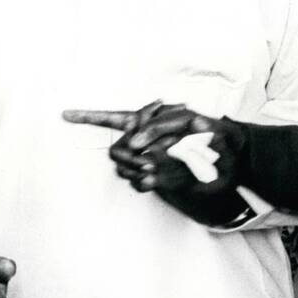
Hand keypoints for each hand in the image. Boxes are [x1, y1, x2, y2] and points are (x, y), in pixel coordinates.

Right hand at [62, 101, 251, 226]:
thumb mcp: (186, 120)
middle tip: (152, 152)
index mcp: (148, 121)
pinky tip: (157, 177)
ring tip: (162, 163)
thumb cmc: (213, 132)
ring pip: (125, 169)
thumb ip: (155, 128)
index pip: (112, 117)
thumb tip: (133, 146)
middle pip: (116, 149)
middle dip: (128, 152)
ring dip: (138, 167)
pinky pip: (138, 183)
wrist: (233, 159)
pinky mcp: (159, 180)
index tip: (64, 114)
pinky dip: (144, 181)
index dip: (88, 116)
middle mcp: (144, 142)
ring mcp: (149, 161)